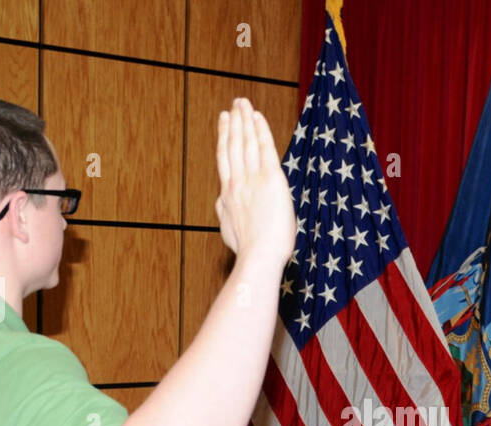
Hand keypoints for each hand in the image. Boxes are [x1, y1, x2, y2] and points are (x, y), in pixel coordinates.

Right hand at [214, 98, 294, 266]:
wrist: (258, 257)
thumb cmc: (250, 252)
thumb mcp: (229, 231)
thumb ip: (225, 213)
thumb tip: (221, 204)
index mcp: (226, 196)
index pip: (225, 160)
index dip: (224, 139)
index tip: (225, 123)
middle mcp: (235, 183)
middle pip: (233, 146)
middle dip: (233, 123)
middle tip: (233, 105)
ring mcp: (251, 179)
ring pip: (246, 142)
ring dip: (244, 120)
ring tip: (242, 103)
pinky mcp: (270, 179)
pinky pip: (264, 148)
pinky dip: (260, 130)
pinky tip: (257, 116)